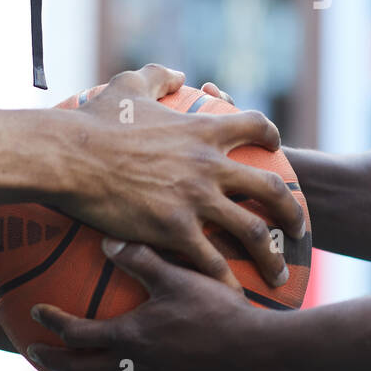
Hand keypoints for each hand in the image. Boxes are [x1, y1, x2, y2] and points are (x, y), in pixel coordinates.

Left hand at [28, 238, 267, 370]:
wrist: (253, 352)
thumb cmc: (215, 310)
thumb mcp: (177, 277)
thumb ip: (141, 258)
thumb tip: (107, 239)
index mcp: (129, 335)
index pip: (76, 332)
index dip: (53, 323)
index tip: (36, 314)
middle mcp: (135, 365)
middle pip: (82, 369)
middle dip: (54, 361)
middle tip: (36, 355)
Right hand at [57, 64, 306, 291]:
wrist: (70, 158)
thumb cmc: (93, 122)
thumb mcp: (127, 85)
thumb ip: (158, 76)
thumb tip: (178, 73)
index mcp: (204, 131)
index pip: (256, 126)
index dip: (271, 135)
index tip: (277, 148)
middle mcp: (210, 165)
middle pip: (270, 188)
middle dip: (293, 210)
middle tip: (300, 229)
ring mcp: (196, 199)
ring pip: (252, 231)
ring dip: (271, 255)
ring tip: (278, 274)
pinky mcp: (175, 230)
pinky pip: (212, 261)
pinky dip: (227, 281)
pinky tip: (233, 297)